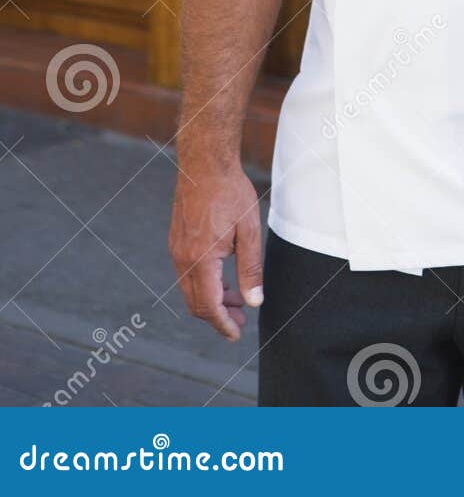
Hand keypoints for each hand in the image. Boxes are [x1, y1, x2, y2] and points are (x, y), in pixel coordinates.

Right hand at [169, 161, 262, 341]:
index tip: (236, 335)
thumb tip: (253, 301)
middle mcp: (183, 258)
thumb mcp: (249, 231)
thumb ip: (250, 269)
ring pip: (190, 289)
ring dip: (211, 300)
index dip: (223, 325)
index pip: (209, 306)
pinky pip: (187, 273)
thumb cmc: (230, 192)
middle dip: (218, 317)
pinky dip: (204, 284)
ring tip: (236, 300)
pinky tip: (222, 278)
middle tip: (241, 320)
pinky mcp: (176, 240)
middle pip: (196, 303)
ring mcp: (176, 249)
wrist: (205, 163)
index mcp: (201, 259)